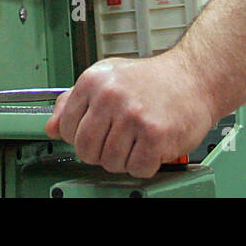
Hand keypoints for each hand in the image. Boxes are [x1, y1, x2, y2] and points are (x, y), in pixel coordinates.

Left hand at [45, 51, 217, 178]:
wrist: (194, 77)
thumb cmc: (153, 79)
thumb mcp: (107, 77)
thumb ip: (74, 101)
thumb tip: (51, 126)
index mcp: (93, 81)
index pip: (65, 128)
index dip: (80, 137)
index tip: (96, 133)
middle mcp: (110, 96)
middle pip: (85, 150)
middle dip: (100, 153)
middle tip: (118, 141)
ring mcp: (132, 116)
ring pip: (110, 162)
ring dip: (125, 159)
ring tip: (138, 140)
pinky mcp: (154, 134)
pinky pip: (137, 168)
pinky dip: (145, 164)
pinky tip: (151, 146)